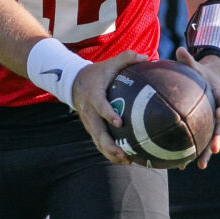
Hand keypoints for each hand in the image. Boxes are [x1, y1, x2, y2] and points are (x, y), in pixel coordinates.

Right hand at [72, 50, 145, 164]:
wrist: (74, 82)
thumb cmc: (98, 73)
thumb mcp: (109, 63)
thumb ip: (126, 58)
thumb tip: (146, 57)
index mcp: (93, 95)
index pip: (100, 106)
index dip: (108, 114)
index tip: (119, 123)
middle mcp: (89, 112)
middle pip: (97, 132)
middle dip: (109, 145)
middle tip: (124, 153)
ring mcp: (89, 122)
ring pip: (97, 142)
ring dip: (111, 154)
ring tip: (128, 162)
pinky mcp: (91, 129)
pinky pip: (99, 143)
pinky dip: (110, 154)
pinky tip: (126, 161)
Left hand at [176, 46, 219, 167]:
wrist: (207, 82)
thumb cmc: (200, 74)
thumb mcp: (196, 66)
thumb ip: (188, 60)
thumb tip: (179, 49)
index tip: (219, 113)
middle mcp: (219, 113)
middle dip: (218, 139)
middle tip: (215, 150)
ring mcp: (212, 123)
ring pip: (211, 140)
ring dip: (207, 153)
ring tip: (201, 166)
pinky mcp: (204, 128)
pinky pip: (199, 142)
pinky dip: (192, 153)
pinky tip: (182, 165)